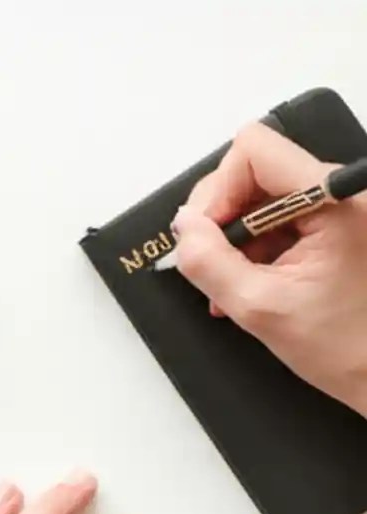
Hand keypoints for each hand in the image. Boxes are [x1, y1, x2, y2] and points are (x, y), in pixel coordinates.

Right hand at [171, 122, 366, 417]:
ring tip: (230, 281)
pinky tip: (249, 279)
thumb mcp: (258, 307)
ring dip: (235, 236)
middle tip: (211, 260)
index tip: (206, 234)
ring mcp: (341, 208)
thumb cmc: (345, 348)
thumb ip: (209, 261)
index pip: (255, 151)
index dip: (218, 189)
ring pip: (261, 195)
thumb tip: (182, 226)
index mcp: (336, 201)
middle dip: (222, 215)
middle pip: (255, 169)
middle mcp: (342, 192)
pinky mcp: (336, 224)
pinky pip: (279, 216)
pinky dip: (254, 245)